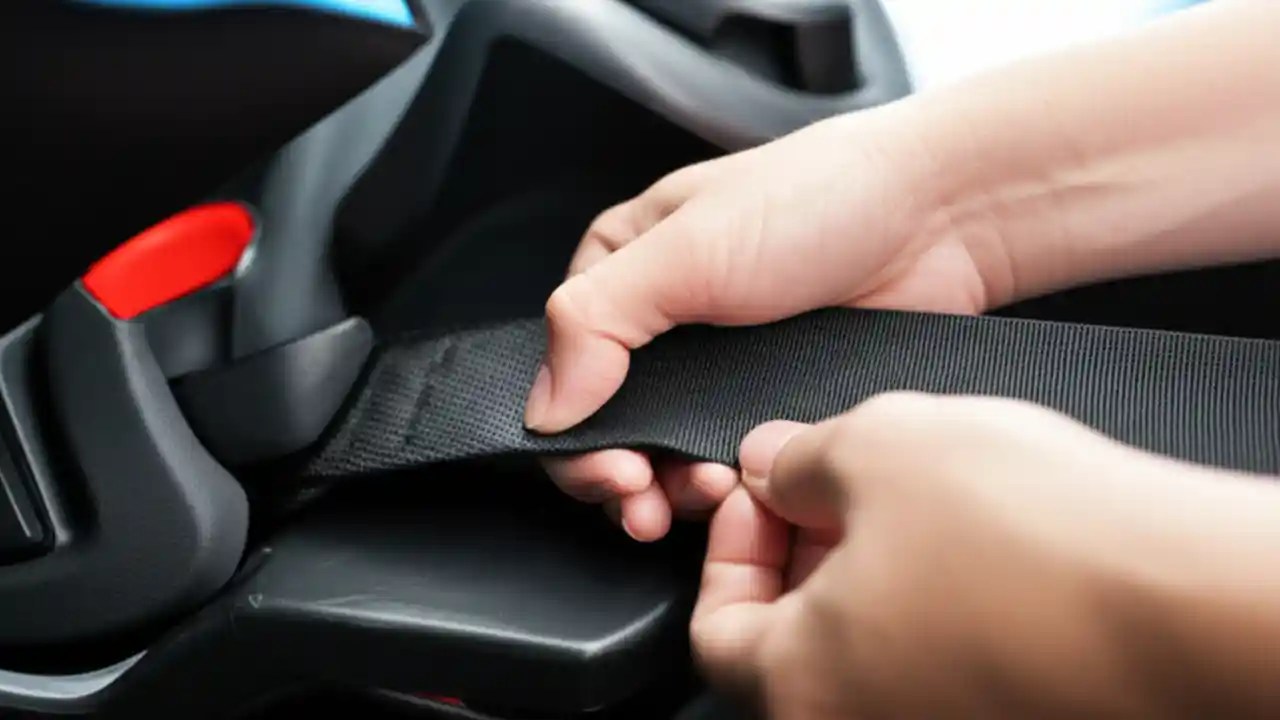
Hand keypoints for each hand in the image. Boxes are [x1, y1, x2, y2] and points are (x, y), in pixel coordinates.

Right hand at [525, 109, 1009, 540]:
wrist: (938, 217)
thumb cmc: (819, 199)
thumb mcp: (687, 248)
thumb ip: (598, 321)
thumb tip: (547, 407)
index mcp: (622, 271)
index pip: (563, 373)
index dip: (577, 437)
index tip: (611, 473)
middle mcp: (664, 325)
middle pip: (612, 429)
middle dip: (624, 478)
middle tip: (647, 504)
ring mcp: (719, 370)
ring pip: (671, 456)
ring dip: (677, 491)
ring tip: (707, 490)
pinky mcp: (771, 401)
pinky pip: (734, 460)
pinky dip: (732, 486)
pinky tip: (746, 485)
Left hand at [692, 392, 1279, 718]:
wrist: (1188, 603)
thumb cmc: (1033, 540)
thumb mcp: (878, 447)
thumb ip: (797, 458)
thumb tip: (771, 463)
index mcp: (798, 688)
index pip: (713, 629)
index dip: (731, 546)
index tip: (763, 495)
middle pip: (791, 645)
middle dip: (801, 555)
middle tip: (833, 492)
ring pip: (868, 656)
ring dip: (868, 578)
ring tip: (913, 508)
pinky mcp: (1010, 719)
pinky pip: (938, 666)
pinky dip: (932, 610)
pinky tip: (972, 552)